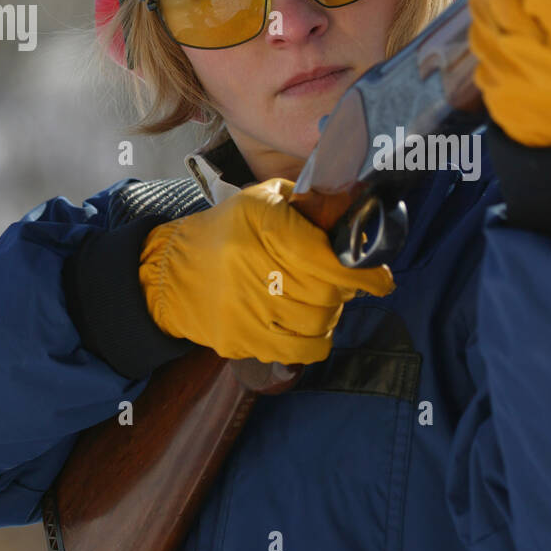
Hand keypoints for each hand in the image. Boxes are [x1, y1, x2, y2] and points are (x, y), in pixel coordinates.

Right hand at [139, 178, 394, 363]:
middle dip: (346, 290)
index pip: (326, 258)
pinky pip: (296, 351)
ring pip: (316, 323)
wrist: (169, 272)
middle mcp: (252, 267)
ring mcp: (245, 309)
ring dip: (331, 314)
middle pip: (326, 292)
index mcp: (262, 226)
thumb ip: (308, 203)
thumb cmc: (225, 230)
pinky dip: (315, 342)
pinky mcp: (240, 339)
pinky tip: (312, 328)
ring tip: (323, 301)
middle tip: (346, 283)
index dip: (363, 274)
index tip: (382, 280)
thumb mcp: (262, 199)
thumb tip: (354, 210)